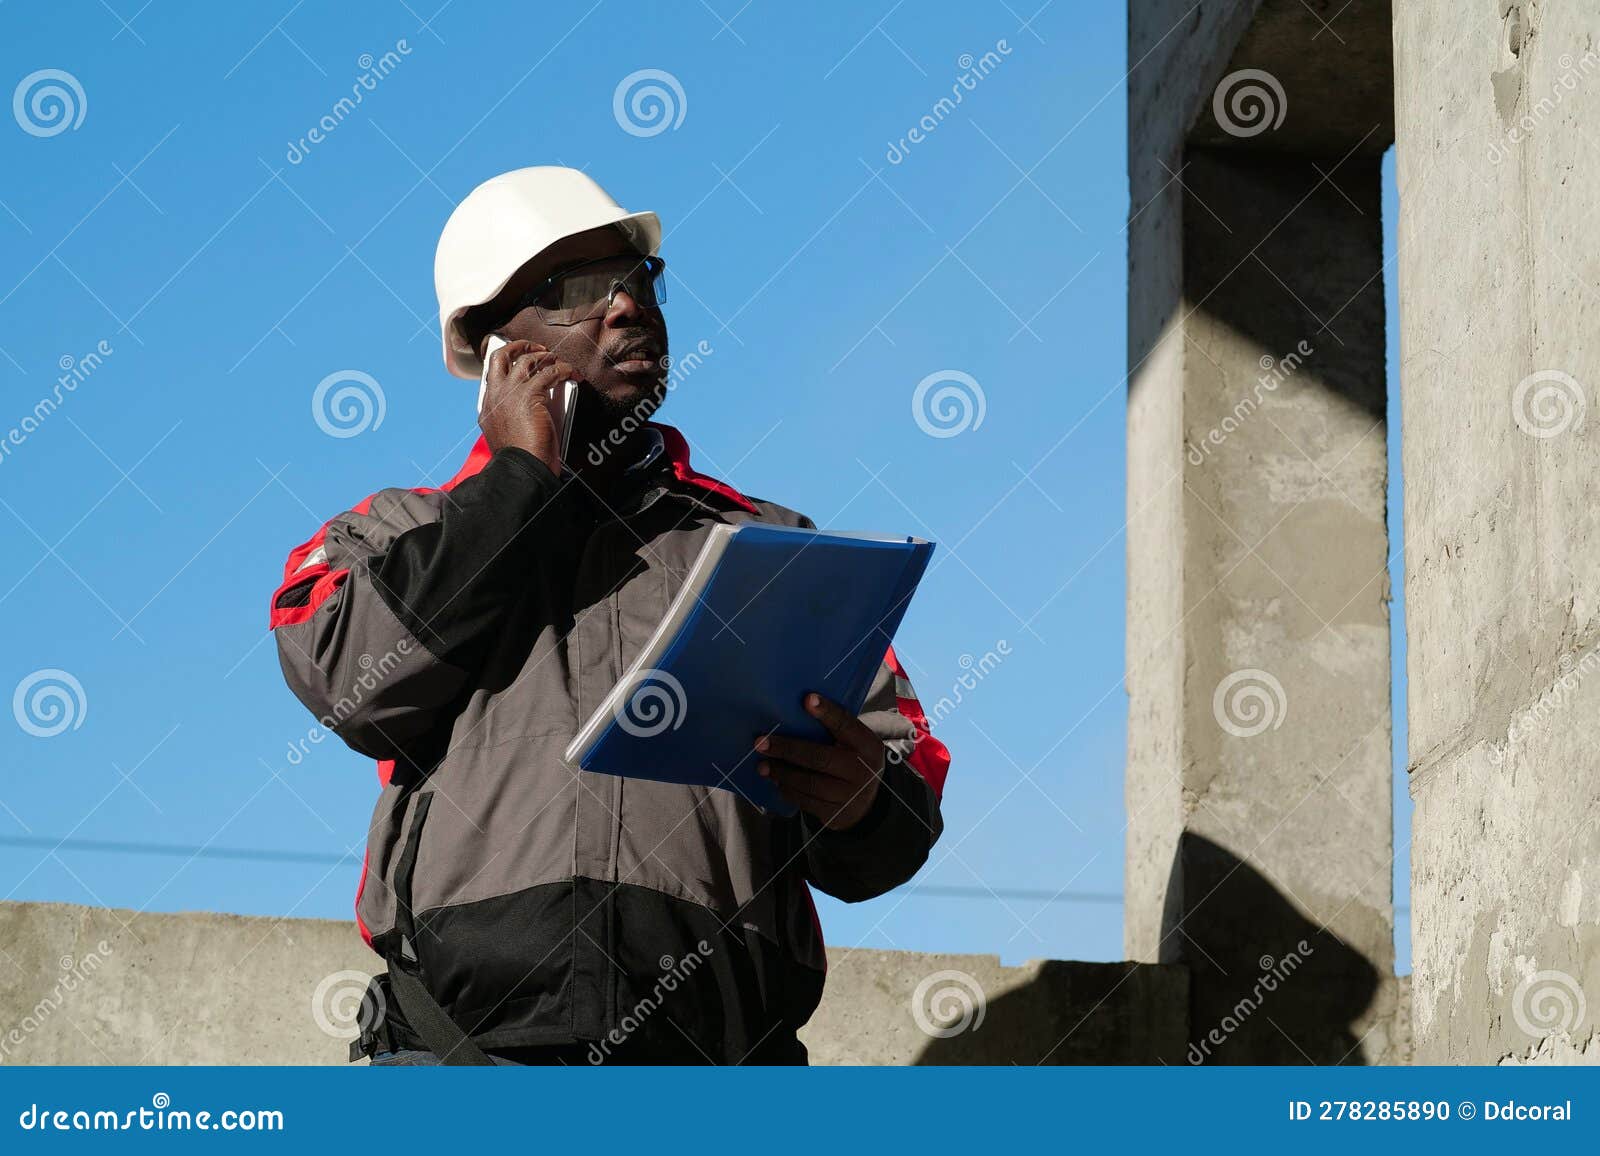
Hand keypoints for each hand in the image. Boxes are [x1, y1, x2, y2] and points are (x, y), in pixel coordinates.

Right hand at [478, 339, 576, 473]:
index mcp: (488, 407)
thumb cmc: (519, 459)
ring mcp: (510, 393)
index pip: (492, 375)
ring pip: (526, 360)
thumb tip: (532, 405)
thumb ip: (512, 416)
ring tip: (557, 360)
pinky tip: (571, 373)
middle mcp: (495, 395)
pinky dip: (563, 369)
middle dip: (518, 346)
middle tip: (536, 348)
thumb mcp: (508, 434)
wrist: (521, 469)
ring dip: (545, 356)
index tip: (520, 363)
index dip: (507, 364)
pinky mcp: (529, 395)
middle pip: (501, 357)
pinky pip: (549, 372)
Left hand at [755, 693, 884, 829]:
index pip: (846, 725)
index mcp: (867, 745)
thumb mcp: (855, 744)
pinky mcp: (834, 814)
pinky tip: (776, 780)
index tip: (807, 699)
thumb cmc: (852, 761)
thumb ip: (835, 731)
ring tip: (763, 766)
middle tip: (761, 743)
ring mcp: (848, 795)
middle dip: (787, 749)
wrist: (867, 804)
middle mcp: (860, 770)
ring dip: (781, 772)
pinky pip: (805, 801)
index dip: (827, 713)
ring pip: (808, 783)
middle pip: (819, 757)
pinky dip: (787, 790)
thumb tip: (795, 712)